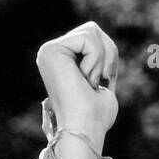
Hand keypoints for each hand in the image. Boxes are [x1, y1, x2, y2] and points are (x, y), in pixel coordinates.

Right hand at [35, 20, 118, 137]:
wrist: (85, 129)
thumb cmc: (96, 115)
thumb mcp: (102, 82)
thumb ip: (100, 62)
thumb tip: (107, 45)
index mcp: (63, 59)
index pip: (94, 37)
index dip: (109, 58)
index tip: (102, 83)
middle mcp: (52, 52)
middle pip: (93, 29)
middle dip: (108, 55)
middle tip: (97, 82)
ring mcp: (49, 50)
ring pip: (92, 31)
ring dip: (101, 61)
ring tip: (89, 82)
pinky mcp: (51, 51)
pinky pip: (89, 39)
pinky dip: (96, 61)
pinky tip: (85, 79)